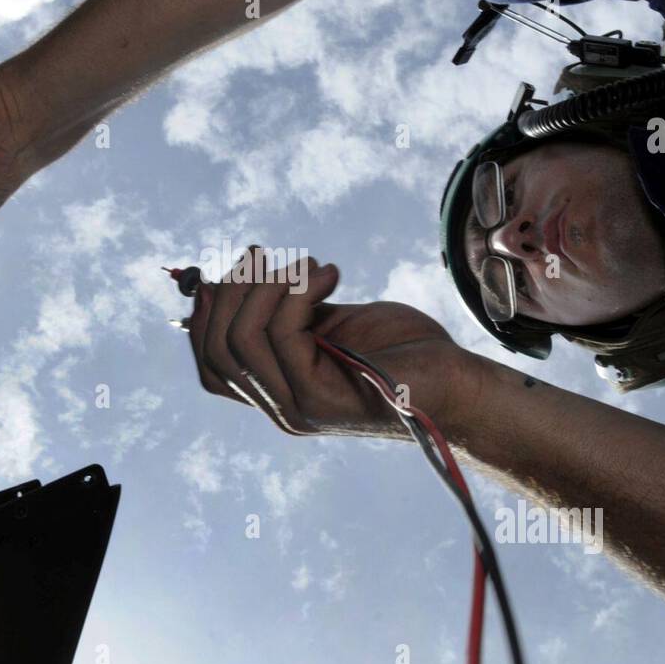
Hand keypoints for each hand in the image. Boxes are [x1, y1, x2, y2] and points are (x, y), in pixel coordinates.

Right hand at [186, 247, 478, 438]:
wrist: (460, 384)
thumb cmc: (403, 349)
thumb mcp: (332, 322)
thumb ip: (287, 308)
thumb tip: (241, 270)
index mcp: (278, 393)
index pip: (211, 366)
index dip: (204, 315)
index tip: (229, 270)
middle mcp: (281, 408)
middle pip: (217, 350)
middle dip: (233, 290)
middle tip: (266, 255)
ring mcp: (298, 408)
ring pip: (242, 340)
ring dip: (267, 287)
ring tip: (309, 264)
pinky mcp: (321, 399)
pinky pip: (282, 336)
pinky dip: (298, 292)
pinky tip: (331, 275)